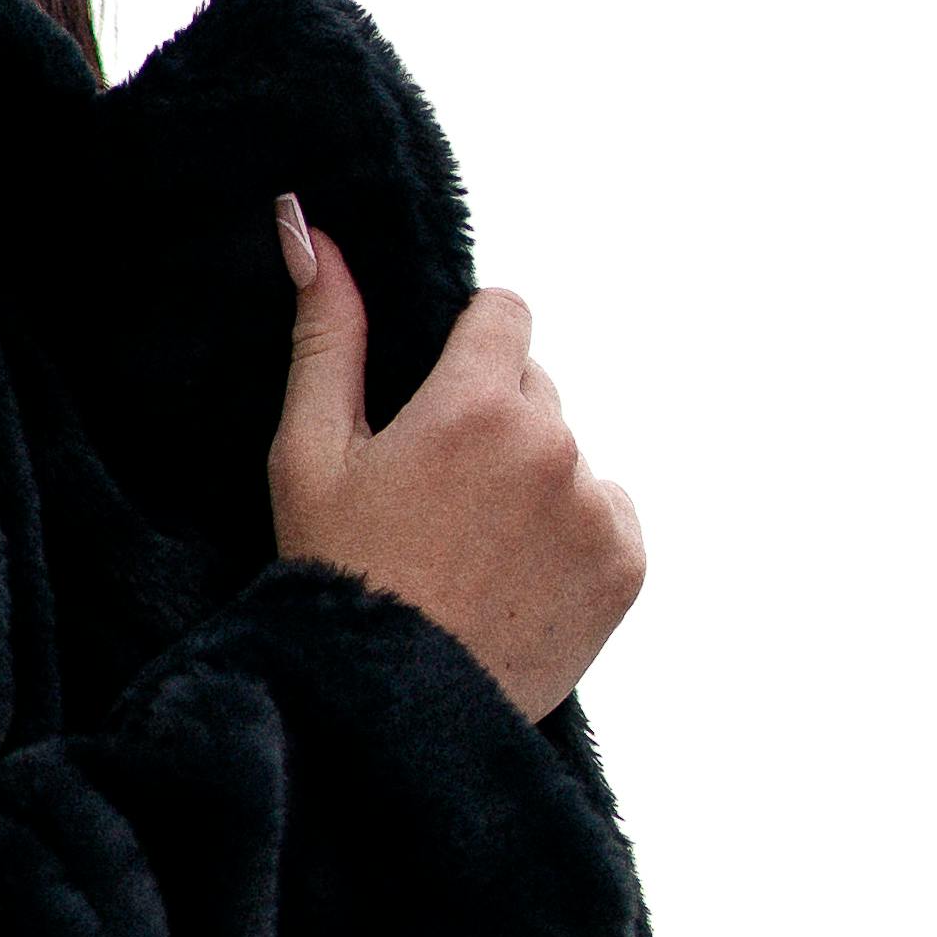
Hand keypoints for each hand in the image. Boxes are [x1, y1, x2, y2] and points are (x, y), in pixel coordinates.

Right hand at [267, 200, 645, 720]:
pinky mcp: (627, 563)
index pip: (506, 312)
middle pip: (536, 386)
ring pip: (570, 452)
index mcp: (477, 403)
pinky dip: (571, 533)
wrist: (386, 710)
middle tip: (437, 496)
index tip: (437, 403)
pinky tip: (513, 576)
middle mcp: (554, 444)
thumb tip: (309, 227)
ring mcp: (597, 506)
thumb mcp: (309, 452)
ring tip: (472, 548)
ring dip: (533, 478)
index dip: (468, 349)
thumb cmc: (337, 574)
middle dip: (495, 420)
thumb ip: (325, 332)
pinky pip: (605, 511)